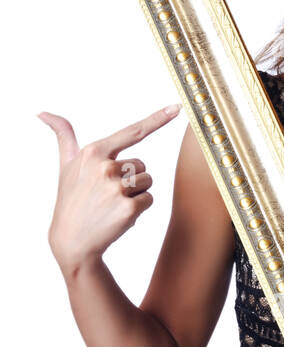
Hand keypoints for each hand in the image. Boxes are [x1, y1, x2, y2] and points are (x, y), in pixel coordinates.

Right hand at [38, 103, 182, 277]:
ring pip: (147, 182)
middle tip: (107, 194)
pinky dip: (139, 209)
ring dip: (135, 194)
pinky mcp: (128, 207)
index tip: (178, 106)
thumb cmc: (71, 199)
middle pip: (142, 165)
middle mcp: (105, 167)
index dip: (158, 119)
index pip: (132, 132)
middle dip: (131, 179)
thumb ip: (62, 135)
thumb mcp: (66, 165)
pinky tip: (118, 216)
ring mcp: (117, 187)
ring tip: (111, 204)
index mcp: (94, 152)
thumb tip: (41, 112)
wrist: (72, 240)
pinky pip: (149, 200)